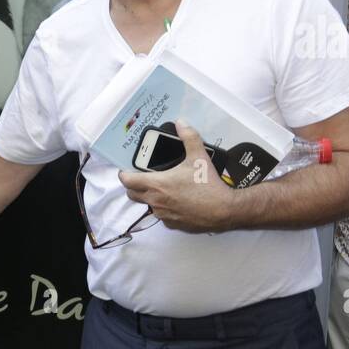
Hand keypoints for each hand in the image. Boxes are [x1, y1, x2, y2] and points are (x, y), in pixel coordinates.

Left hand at [118, 121, 234, 232]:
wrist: (224, 210)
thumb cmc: (209, 185)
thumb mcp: (199, 157)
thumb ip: (189, 137)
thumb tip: (182, 123)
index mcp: (157, 184)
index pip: (128, 181)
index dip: (124, 175)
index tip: (126, 170)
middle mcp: (156, 201)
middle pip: (132, 195)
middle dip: (134, 186)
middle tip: (142, 178)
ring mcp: (163, 215)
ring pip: (148, 206)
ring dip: (150, 197)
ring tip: (163, 189)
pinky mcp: (172, 224)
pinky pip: (162, 216)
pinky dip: (165, 209)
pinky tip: (177, 202)